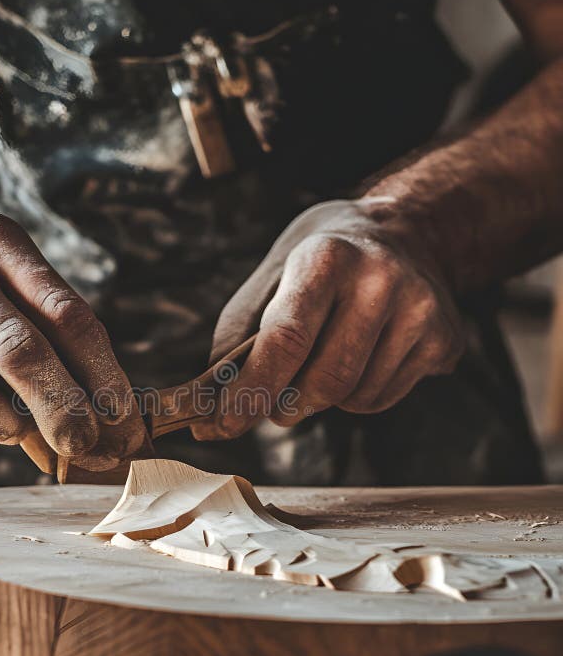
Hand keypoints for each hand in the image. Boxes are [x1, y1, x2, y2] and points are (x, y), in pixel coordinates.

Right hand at [0, 210, 144, 464]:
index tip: (123, 419)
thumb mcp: (13, 283)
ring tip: (25, 431)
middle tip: (85, 446)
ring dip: (11, 427)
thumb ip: (58, 334)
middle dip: (63, 410)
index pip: (68, 314)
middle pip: (20, 350)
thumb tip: (112, 419)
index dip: (103, 375)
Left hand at [199, 199, 463, 438]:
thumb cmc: (323, 261)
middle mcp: (381, 279)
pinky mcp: (444, 338)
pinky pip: (382, 399)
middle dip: (286, 407)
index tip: (225, 424)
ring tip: (322, 363)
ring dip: (322, 401)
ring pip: (354, 398)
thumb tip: (210, 410)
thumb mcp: (271, 276)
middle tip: (272, 406)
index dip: (253, 390)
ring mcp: (420, 309)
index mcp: (326, 258)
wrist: (404, 231)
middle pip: (325, 381)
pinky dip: (355, 397)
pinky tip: (359, 360)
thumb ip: (237, 338)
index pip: (286, 339)